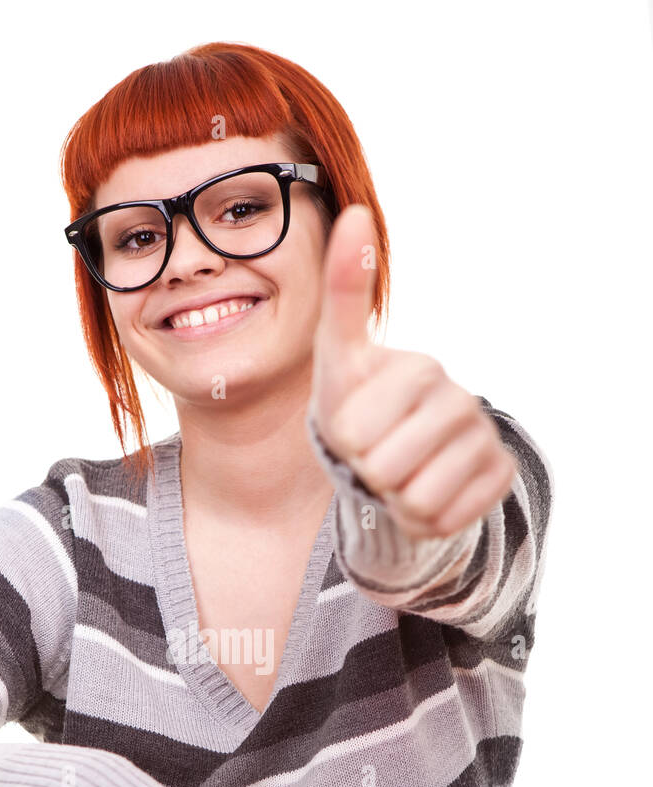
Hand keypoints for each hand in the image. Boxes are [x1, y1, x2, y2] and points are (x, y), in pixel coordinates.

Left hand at [310, 204, 516, 538]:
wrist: (400, 454)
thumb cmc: (360, 401)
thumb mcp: (339, 354)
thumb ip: (344, 290)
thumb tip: (353, 212)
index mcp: (420, 368)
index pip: (354, 435)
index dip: (344, 440)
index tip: (355, 420)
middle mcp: (460, 399)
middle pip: (385, 471)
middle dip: (370, 472)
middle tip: (378, 452)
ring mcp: (484, 438)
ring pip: (416, 501)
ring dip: (397, 498)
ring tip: (401, 470)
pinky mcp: (499, 476)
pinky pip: (443, 521)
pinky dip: (425, 518)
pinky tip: (427, 487)